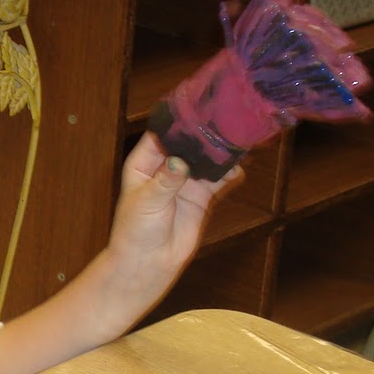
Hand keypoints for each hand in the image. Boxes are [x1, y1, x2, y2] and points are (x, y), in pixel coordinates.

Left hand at [106, 132, 241, 295]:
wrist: (148, 264)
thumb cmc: (136, 232)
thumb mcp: (148, 202)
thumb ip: (166, 181)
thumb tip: (180, 162)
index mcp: (144, 162)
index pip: (162, 133)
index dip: (178, 121)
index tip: (197, 109)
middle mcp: (166, 167)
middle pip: (188, 143)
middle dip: (204, 134)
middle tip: (224, 122)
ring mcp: (185, 180)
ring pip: (207, 159)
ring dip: (220, 152)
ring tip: (236, 142)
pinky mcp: (201, 196)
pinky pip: (219, 179)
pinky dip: (230, 172)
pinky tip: (237, 169)